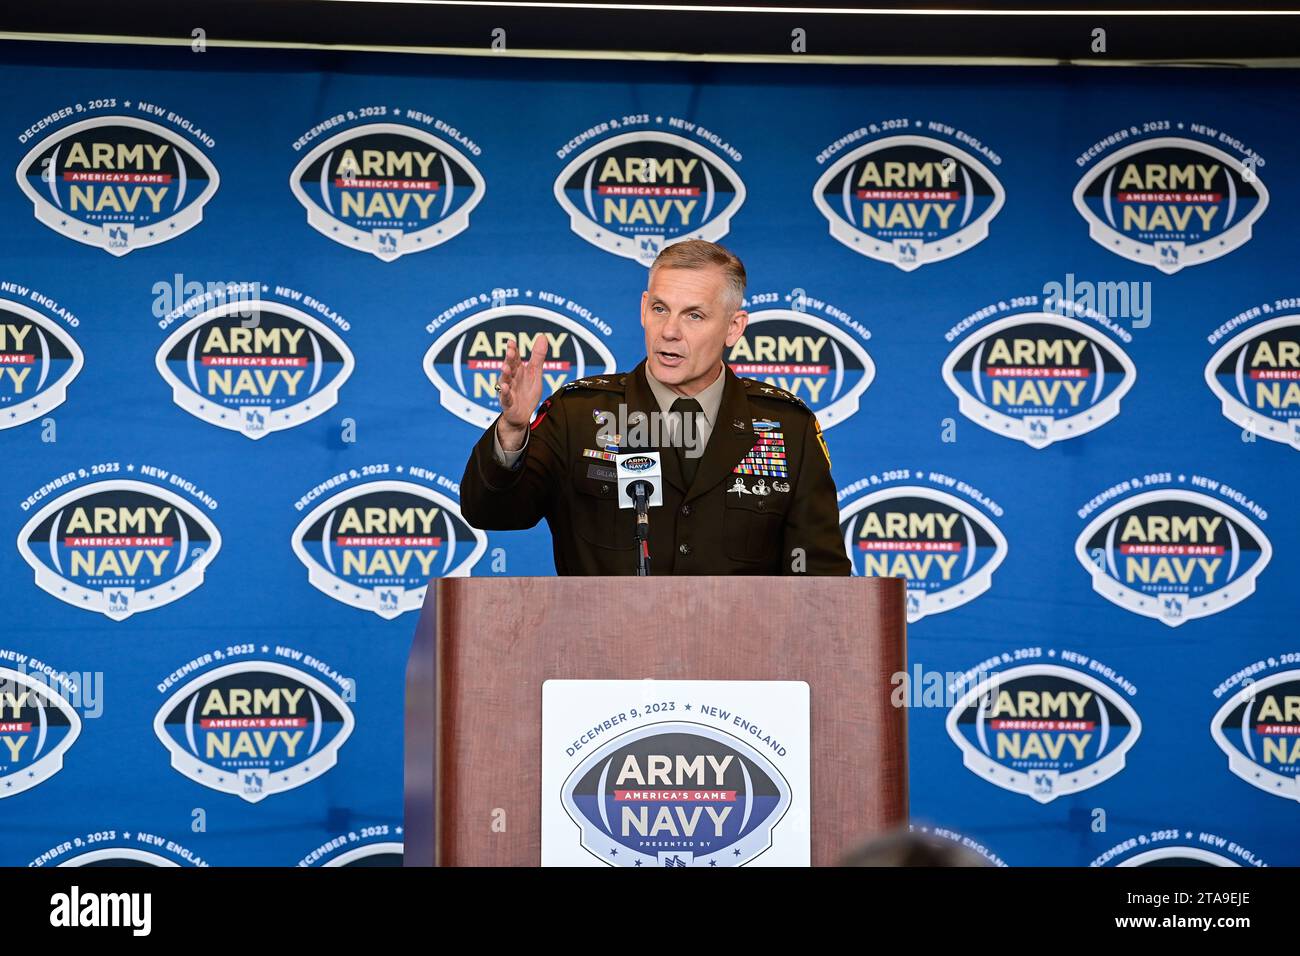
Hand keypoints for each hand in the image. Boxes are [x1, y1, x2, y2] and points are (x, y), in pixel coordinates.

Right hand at [496, 336, 547, 450]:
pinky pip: (505, 397)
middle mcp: (511, 378)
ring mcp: (508, 390)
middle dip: (509, 359)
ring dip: (505, 374)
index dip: (513, 350)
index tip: (511, 342)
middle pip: (509, 367)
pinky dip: (504, 392)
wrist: (522, 415)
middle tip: (510, 352)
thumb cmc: (527, 392)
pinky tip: (505, 387)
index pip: (515, 358)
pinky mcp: (507, 403)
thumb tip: (542, 336)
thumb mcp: (535, 373)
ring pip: (505, 381)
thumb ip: (538, 356)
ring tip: (506, 367)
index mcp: (518, 370)